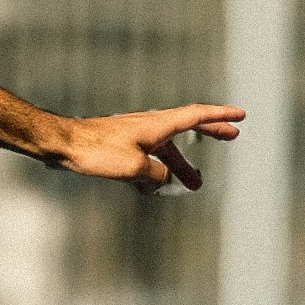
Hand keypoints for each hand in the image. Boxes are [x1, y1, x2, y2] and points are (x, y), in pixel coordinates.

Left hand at [50, 103, 241, 192]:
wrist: (63, 144)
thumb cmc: (96, 152)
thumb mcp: (134, 168)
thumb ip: (157, 175)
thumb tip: (162, 180)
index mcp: (157, 124)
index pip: (196, 116)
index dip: (220, 116)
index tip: (241, 116)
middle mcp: (149, 125)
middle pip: (187, 126)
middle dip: (210, 131)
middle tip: (231, 136)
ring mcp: (135, 134)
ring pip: (167, 148)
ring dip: (182, 164)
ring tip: (195, 184)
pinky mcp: (121, 145)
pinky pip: (148, 157)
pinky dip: (157, 170)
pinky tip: (153, 188)